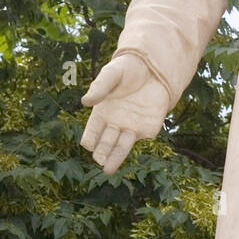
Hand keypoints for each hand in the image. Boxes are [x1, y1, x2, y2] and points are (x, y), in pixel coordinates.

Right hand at [80, 55, 169, 173]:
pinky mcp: (149, 127)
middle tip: (98, 159)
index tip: (88, 144)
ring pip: (122, 147)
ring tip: (107, 170)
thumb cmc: (127, 70)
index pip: (92, 131)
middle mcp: (115, 124)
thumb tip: (85, 102)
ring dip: (115, 158)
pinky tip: (135, 144)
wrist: (153, 68)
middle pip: (106, 142)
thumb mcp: (112, 74)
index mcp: (102, 112)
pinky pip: (144, 137)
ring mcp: (133, 127)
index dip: (90, 138)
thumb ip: (100, 87)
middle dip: (102, 151)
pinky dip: (139, 142)